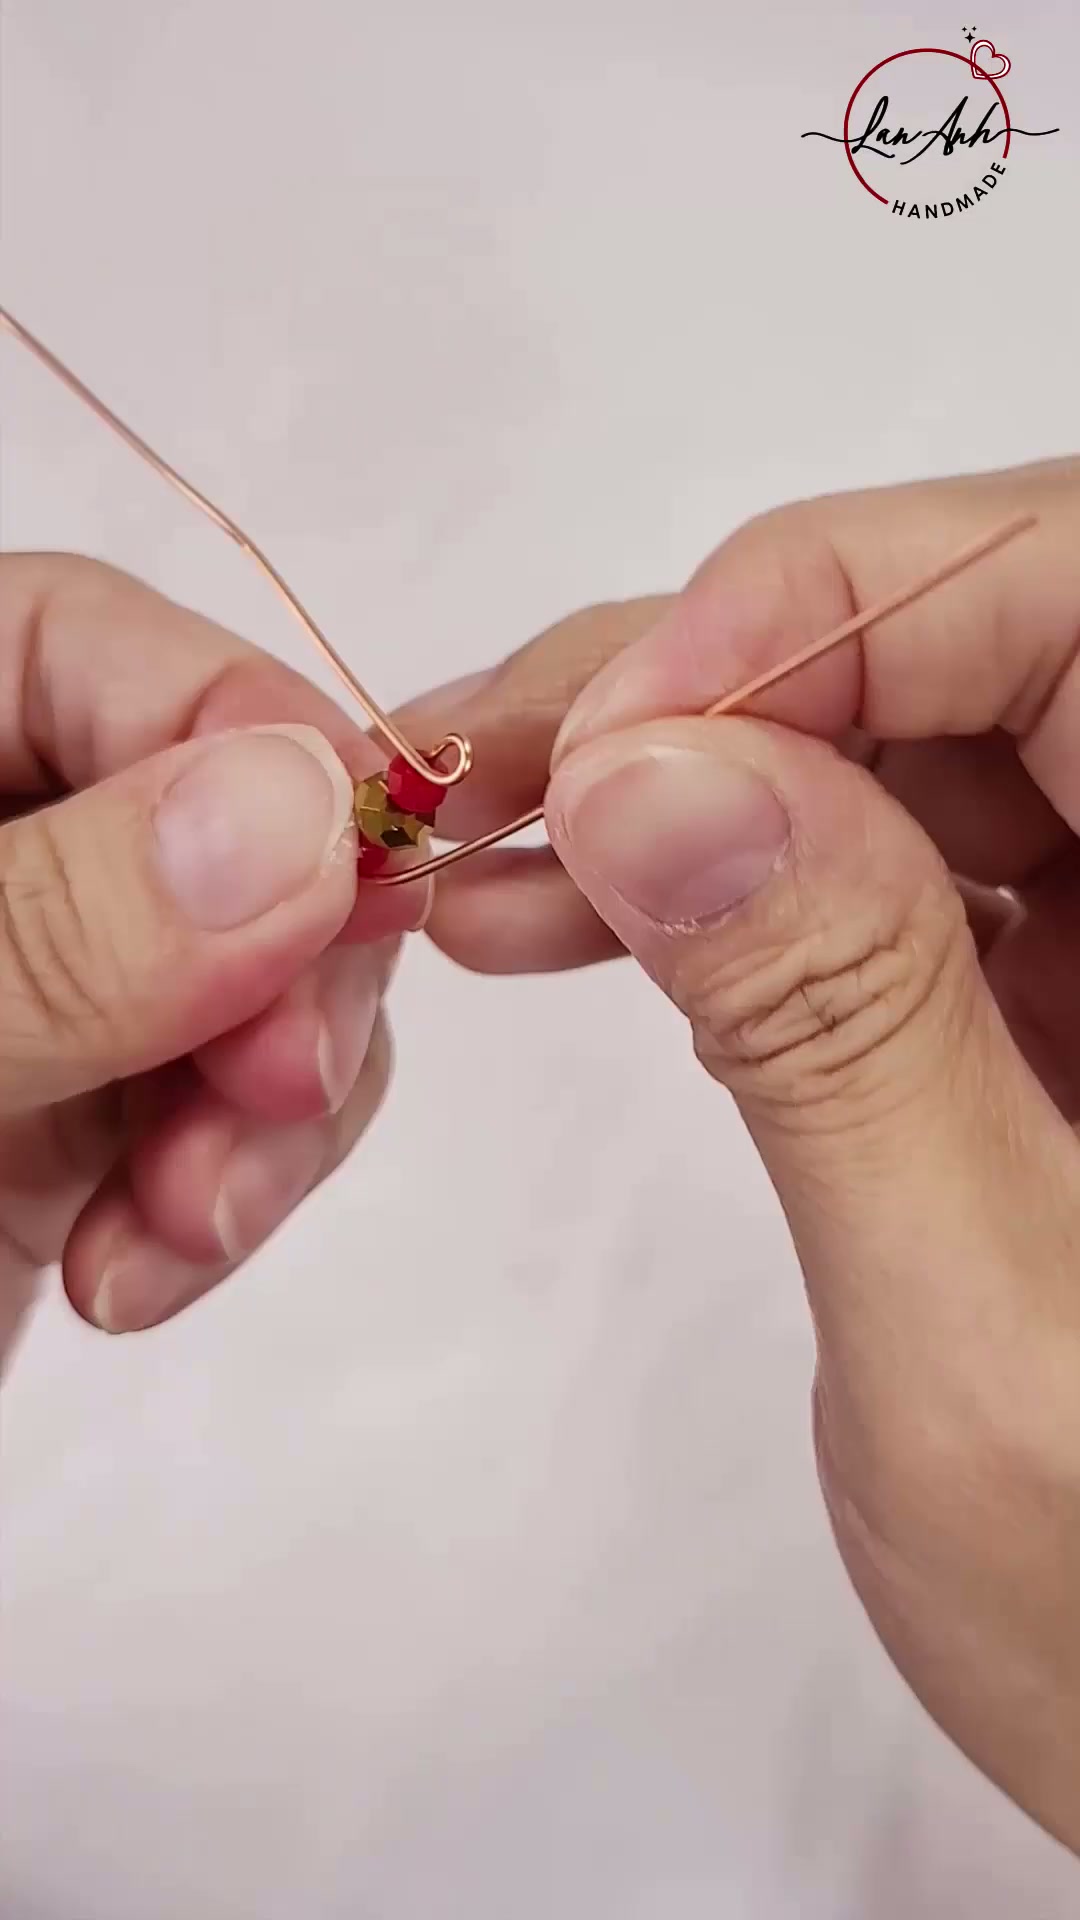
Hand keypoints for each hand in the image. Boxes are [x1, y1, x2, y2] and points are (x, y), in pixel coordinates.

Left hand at [0, 555, 425, 1353]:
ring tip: (184, 1234)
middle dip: (279, 970)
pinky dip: (229, 1187)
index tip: (359, 875)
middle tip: (274, 1096)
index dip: (242, 734)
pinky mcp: (69, 1116)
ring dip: (266, 1111)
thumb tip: (301, 804)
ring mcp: (37, 983)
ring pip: (260, 971)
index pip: (87, 642)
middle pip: (215, 819)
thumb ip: (60, 925)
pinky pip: (229, 1101)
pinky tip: (139, 1277)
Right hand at [403, 459, 1079, 1849]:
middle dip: (708, 684)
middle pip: (965, 643)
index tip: (596, 738)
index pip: (1065, 595)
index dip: (818, 611)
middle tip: (482, 768)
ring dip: (679, 780)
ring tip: (483, 856)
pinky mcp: (1046, 992)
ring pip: (896, 744)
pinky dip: (714, 880)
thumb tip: (645, 771)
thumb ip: (836, 1027)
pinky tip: (570, 922)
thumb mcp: (989, 1330)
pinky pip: (874, 867)